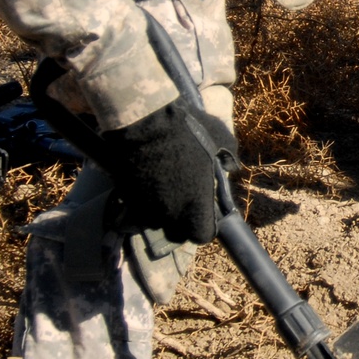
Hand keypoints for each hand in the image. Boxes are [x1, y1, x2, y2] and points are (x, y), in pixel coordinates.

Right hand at [104, 101, 236, 243]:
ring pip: (155, 221)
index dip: (204, 225)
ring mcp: (147, 210)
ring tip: (162, 189)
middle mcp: (171, 215)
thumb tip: (230, 166)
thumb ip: (229, 158)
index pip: (202, 235)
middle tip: (183, 200)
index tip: (204, 212)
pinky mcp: (127, 200)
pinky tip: (145, 182)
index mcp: (197, 207)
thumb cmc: (187, 131)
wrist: (144, 123)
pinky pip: (136, 209)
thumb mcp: (221, 139)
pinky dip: (141, 201)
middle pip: (176, 232)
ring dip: (160, 211)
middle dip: (181, 221)